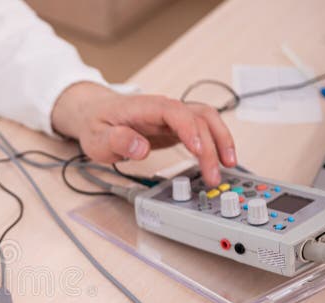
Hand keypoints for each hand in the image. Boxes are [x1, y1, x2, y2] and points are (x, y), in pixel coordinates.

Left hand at [51, 81, 236, 185]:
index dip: (190, 130)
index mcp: (145, 107)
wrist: (96, 113)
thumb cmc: (97, 124)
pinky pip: (203, 130)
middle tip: (214, 173)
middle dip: (211, 145)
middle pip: (198, 117)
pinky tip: (221, 160)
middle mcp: (164, 108)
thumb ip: (117, 141)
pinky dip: (215, 143)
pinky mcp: (177, 126)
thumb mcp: (97, 137)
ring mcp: (173, 116)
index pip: (175, 113)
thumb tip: (140, 147)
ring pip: (207, 120)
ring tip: (229, 165)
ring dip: (221, 140)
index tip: (198, 150)